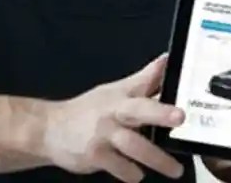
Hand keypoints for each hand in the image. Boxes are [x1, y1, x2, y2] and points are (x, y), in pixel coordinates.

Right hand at [41, 54, 185, 181]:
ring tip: (176, 170)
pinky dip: (130, 172)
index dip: (160, 76)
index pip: (144, 82)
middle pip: (140, 109)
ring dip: (156, 159)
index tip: (177, 69)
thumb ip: (144, 79)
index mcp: (122, 95)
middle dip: (160, 112)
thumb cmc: (89, 109)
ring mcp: (104, 134)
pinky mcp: (95, 156)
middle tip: (181, 117)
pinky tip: (138, 175)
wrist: (50, 129)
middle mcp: (114, 112)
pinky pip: (118, 166)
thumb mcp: (115, 91)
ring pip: (134, 145)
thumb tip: (168, 60)